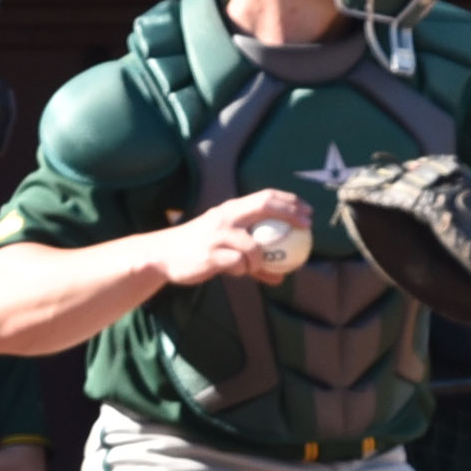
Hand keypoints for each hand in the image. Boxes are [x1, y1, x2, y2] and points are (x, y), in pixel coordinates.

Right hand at [158, 190, 311, 287]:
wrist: (162, 256)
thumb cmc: (197, 249)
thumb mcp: (224, 244)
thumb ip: (252, 257)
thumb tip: (282, 274)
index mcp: (230, 209)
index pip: (264, 197)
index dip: (289, 201)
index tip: (308, 211)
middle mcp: (225, 217)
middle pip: (264, 206)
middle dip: (290, 214)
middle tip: (307, 227)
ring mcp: (218, 236)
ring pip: (255, 248)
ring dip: (261, 261)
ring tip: (252, 268)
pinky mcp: (212, 256)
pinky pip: (240, 266)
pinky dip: (244, 271)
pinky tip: (237, 272)